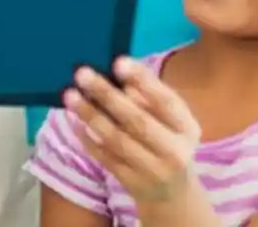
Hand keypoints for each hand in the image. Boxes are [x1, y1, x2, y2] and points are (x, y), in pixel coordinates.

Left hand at [66, 58, 201, 205]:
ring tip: (71, 96)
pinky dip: (89, 140)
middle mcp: (174, 150)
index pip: (166, 101)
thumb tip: (121, 75)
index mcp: (186, 127)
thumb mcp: (171, 121)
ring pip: (117, 140)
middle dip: (107, 95)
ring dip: (91, 116)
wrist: (173, 195)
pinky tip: (75, 122)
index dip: (143, 81)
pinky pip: (106, 159)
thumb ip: (150, 98)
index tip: (118, 61)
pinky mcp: (132, 184)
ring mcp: (153, 171)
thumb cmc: (168, 143)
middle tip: (81, 74)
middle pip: (137, 121)